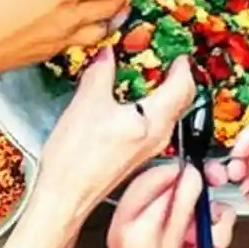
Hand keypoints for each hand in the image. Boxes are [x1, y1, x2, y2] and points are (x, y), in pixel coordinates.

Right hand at [36, 47, 195, 219]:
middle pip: (181, 101)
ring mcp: (150, 147)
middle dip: (175, 77)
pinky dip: (148, 106)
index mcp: (154, 120)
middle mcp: (159, 136)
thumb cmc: (76, 158)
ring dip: (161, 91)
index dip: (182, 65)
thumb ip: (101, 71)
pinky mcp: (137, 155)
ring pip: (168, 113)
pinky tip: (128, 100)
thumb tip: (107, 53)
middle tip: (163, 57)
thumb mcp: (86, 102)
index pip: (183, 86)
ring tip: (144, 74)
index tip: (177, 51)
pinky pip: (154, 124)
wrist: (65, 196)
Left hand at [108, 165, 235, 247]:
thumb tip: (191, 176)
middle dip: (206, 215)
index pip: (159, 175)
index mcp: (133, 216)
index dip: (185, 173)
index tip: (206, 177)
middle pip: (188, 200)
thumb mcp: (161, 246)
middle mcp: (148, 227)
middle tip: (207, 228)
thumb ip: (178, 209)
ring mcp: (167, 246)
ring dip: (211, 243)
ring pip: (204, 225)